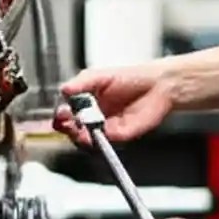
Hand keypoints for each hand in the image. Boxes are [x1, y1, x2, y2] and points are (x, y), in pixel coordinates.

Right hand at [53, 66, 174, 145]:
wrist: (158, 85)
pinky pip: (102, 143)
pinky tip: (92, 131)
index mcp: (85, 102)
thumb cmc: (132, 78)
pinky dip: (94, 139)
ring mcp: (104, 128)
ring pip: (83, 139)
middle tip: (65, 119)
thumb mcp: (100, 76)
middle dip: (65, 126)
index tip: (60, 112)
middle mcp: (92, 117)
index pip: (65, 113)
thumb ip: (80, 83)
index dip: (60, 115)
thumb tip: (64, 89)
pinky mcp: (117, 136)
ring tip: (77, 125)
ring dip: (77, 134)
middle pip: (71, 129)